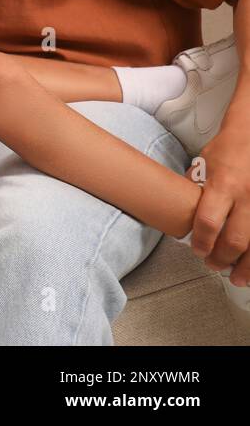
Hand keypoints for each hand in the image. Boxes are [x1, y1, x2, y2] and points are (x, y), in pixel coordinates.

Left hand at [187, 115, 249, 286]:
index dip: (201, 241)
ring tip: (238, 277)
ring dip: (248, 266)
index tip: (196, 250)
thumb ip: (198, 188)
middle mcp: (247, 196)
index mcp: (224, 185)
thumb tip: (182, 208)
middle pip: (235, 240)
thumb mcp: (205, 163)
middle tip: (213, 265)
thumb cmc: (230, 147)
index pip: (208, 221)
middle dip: (222, 258)